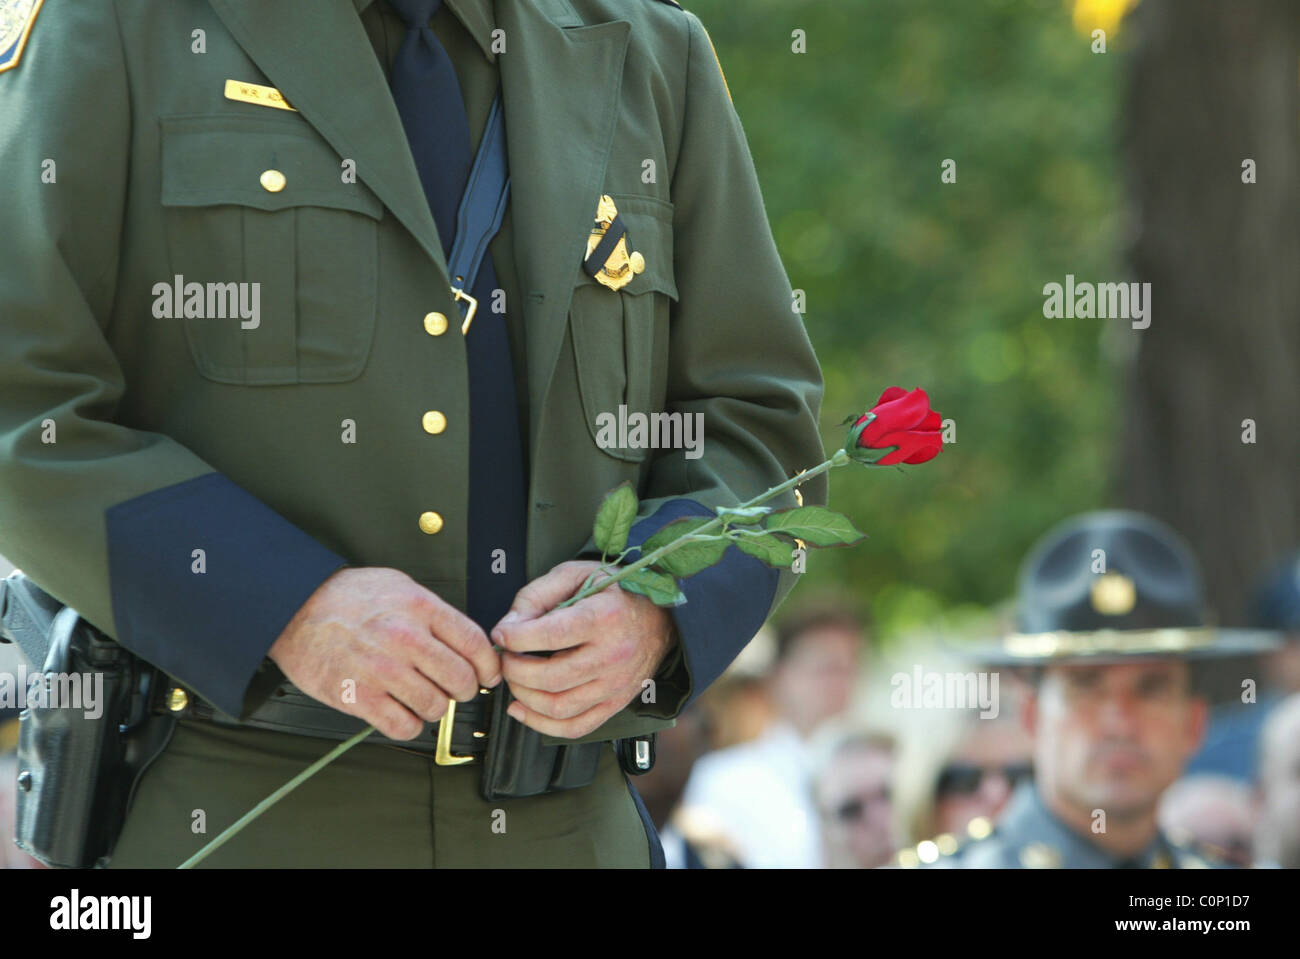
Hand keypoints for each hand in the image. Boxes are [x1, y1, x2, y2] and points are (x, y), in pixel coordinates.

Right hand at [268, 567, 500, 740]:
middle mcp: (405, 638)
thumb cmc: (346, 597)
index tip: (488, 675)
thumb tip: (467, 639)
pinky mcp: (358, 697)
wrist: (294, 608)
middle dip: (465, 690)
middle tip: (456, 689)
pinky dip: (408, 725)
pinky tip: (401, 712)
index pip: (475, 644)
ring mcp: (382, 670)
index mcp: (420, 608)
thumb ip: (435, 612)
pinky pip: (403, 726)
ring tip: (423, 698)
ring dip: (435, 708)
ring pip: (436, 707)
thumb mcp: (400, 586)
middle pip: (461, 680)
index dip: (488, 666)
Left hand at [491, 560, 676, 738]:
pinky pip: (575, 727)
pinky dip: (542, 725)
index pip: (549, 636)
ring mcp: (616, 684)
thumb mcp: (576, 575)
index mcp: (604, 617)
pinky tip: (523, 709)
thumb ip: (536, 595)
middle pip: (549, 677)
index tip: (502, 635)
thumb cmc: (615, 594)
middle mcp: (613, 655)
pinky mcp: (616, 703)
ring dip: (524, 697)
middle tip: (505, 659)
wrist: (660, 618)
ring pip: (558, 707)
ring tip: (515, 680)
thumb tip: (506, 628)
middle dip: (514, 671)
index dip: (515, 638)